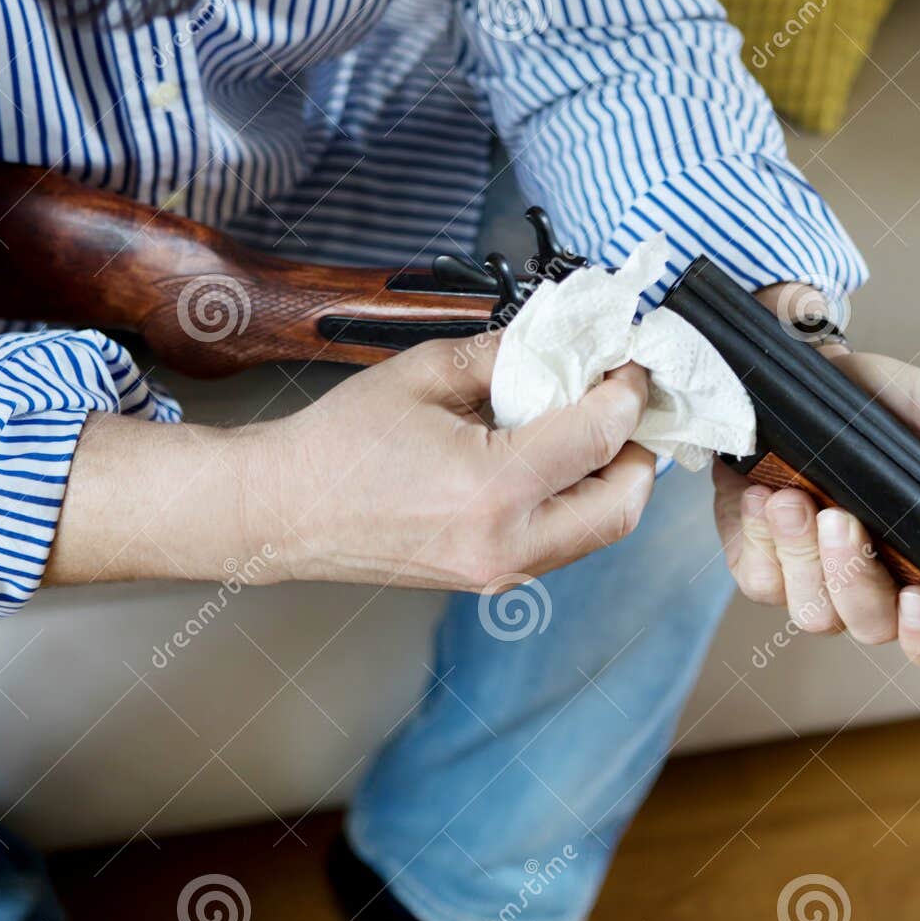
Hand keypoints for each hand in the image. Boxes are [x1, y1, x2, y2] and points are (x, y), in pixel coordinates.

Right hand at [48, 333, 655, 591]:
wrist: (281, 512)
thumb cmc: (339, 442)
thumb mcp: (427, 373)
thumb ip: (509, 355)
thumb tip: (568, 341)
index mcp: (492, 487)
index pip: (600, 436)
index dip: (629, 392)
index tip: (632, 364)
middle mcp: (506, 542)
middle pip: (624, 505)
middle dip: (638, 450)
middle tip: (626, 404)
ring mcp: (499, 571)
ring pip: (601, 532)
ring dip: (614, 480)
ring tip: (595, 429)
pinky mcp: (489, 579)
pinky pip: (563, 544)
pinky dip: (579, 504)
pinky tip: (558, 462)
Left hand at [713, 293, 919, 671]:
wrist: (812, 373)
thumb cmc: (891, 405)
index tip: (919, 598)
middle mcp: (873, 587)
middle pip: (872, 627)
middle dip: (855, 576)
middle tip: (842, 518)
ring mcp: (814, 583)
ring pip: (814, 614)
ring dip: (804, 554)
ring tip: (792, 498)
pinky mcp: (762, 566)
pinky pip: (762, 582)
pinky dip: (761, 537)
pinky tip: (764, 494)